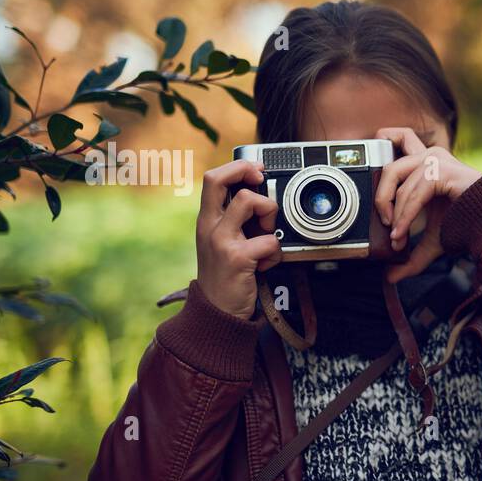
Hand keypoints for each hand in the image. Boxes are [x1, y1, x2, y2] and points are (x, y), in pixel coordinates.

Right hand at [195, 160, 281, 318]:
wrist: (217, 312)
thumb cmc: (225, 276)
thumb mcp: (221, 243)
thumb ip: (235, 221)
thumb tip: (262, 198)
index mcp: (206, 220)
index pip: (212, 178)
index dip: (237, 167)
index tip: (257, 171)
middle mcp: (209, 226)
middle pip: (220, 179)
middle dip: (247, 173)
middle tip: (263, 184)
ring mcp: (221, 240)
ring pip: (250, 201)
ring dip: (268, 215)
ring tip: (265, 236)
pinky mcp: (237, 257)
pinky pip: (269, 241)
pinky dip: (275, 254)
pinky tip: (265, 265)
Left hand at [374, 127, 481, 282]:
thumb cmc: (466, 225)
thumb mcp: (431, 241)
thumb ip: (411, 256)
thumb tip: (390, 276)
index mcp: (426, 163)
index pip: (398, 138)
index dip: (382, 143)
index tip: (372, 172)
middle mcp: (430, 156)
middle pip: (390, 165)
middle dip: (381, 197)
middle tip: (385, 224)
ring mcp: (437, 160)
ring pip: (399, 180)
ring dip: (394, 214)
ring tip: (397, 238)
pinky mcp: (443, 170)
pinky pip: (414, 192)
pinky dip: (404, 216)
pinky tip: (402, 234)